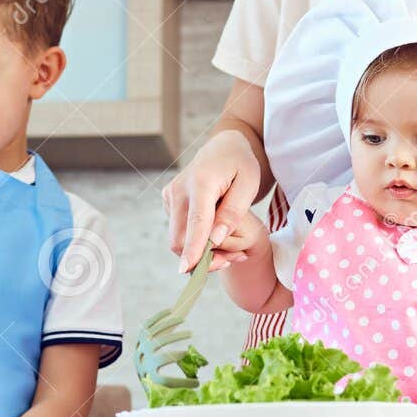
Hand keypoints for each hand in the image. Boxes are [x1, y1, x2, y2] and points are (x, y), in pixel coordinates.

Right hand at [163, 130, 261, 272]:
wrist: (222, 148)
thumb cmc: (240, 166)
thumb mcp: (248, 184)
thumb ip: (233, 212)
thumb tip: (216, 238)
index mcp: (202, 182)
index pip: (196, 222)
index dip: (193, 248)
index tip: (187, 269)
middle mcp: (180, 189)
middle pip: (181, 236)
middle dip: (201, 258)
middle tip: (232, 260)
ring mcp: (170, 194)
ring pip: (177, 238)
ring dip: (198, 251)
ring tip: (228, 247)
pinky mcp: (168, 200)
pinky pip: (178, 230)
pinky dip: (193, 240)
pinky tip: (213, 233)